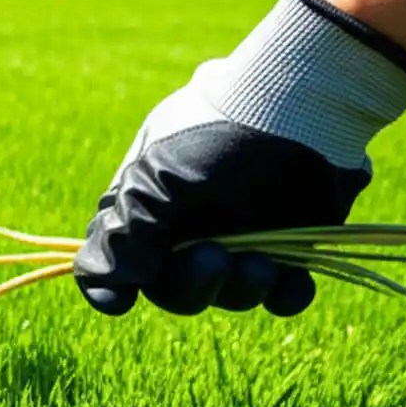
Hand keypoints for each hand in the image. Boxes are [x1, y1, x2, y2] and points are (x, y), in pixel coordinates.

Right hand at [74, 0, 405, 317]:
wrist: (299, 105)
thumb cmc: (214, 137)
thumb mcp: (153, 181)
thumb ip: (123, 238)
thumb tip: (107, 290)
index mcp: (144, 211)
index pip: (115, 263)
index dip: (114, 287)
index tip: (122, 301)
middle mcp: (188, 232)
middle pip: (174, 292)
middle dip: (191, 284)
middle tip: (213, 258)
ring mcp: (239, 242)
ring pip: (230, 296)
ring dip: (240, 288)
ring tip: (261, 261)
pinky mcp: (289, 248)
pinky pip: (283, 295)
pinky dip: (285, 294)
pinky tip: (289, 279)